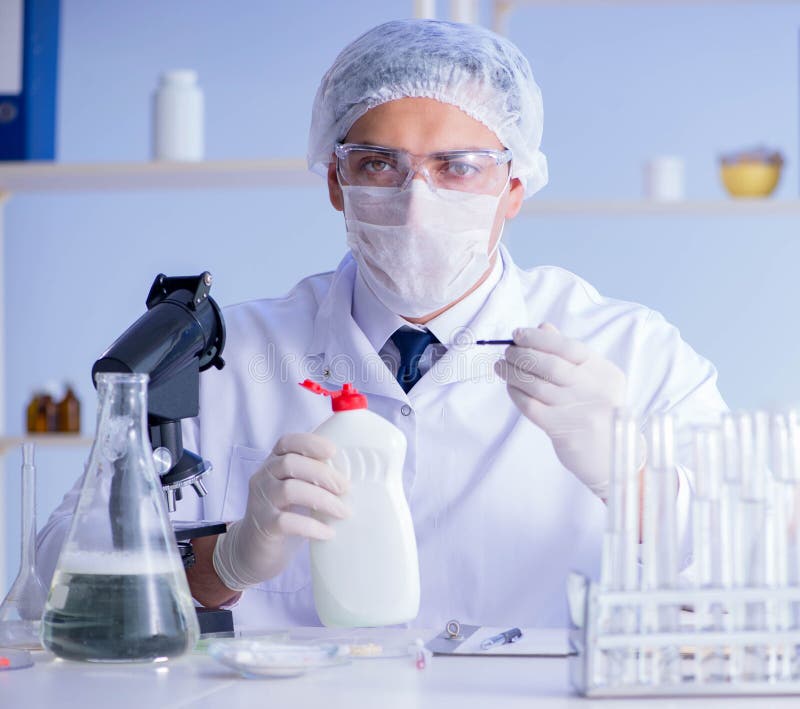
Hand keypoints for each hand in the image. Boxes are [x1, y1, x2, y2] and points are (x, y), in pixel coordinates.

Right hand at [213, 432, 349, 591]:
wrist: (255, 550)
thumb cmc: (286, 514)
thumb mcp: (297, 490)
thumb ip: (314, 477)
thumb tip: (354, 471)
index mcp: (273, 464)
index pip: (286, 442)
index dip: (309, 443)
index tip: (333, 451)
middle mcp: (263, 478)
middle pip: (290, 463)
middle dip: (322, 473)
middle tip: (345, 488)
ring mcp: (260, 501)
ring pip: (290, 490)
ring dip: (322, 499)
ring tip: (343, 512)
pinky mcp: (263, 526)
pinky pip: (287, 522)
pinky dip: (311, 526)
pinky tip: (328, 533)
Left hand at [494, 323, 629, 497]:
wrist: (610, 457)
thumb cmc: (596, 412)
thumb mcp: (593, 381)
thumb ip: (569, 355)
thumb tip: (543, 327)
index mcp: (604, 372)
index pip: (568, 346)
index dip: (539, 338)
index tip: (518, 334)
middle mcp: (594, 389)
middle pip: (550, 364)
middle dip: (522, 354)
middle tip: (507, 351)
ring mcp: (578, 410)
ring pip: (535, 383)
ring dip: (512, 372)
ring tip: (500, 366)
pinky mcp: (561, 429)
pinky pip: (529, 404)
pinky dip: (515, 392)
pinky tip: (509, 386)